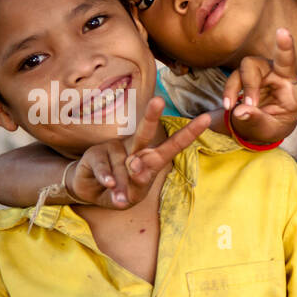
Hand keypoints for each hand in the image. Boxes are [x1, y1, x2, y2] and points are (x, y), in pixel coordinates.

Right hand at [67, 97, 210, 208]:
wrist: (89, 192)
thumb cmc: (119, 191)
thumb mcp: (132, 196)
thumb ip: (136, 186)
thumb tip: (134, 172)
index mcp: (150, 158)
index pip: (173, 144)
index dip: (189, 133)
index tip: (207, 118)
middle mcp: (135, 150)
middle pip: (145, 133)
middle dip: (151, 117)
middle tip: (158, 100)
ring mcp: (114, 149)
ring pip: (123, 161)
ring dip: (122, 182)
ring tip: (119, 194)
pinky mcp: (95, 154)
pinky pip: (105, 168)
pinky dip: (108, 179)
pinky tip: (109, 185)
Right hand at [221, 28, 296, 145]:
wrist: (251, 125)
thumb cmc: (266, 127)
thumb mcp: (265, 130)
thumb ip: (256, 121)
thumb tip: (241, 110)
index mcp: (295, 96)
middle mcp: (282, 79)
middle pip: (284, 60)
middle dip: (285, 46)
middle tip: (283, 33)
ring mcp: (264, 73)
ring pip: (251, 65)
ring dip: (245, 85)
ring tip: (239, 107)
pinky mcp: (248, 73)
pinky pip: (236, 75)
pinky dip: (230, 91)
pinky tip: (229, 105)